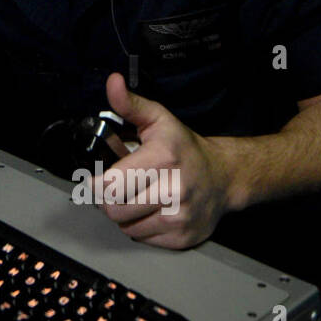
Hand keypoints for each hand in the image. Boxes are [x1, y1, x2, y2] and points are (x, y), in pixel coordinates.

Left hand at [92, 72, 233, 249]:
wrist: (224, 177)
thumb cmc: (184, 148)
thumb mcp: (158, 120)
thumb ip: (130, 104)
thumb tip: (113, 82)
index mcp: (163, 157)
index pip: (110, 185)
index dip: (96, 184)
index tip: (96, 178)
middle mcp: (174, 189)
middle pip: (114, 209)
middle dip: (107, 199)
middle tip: (114, 188)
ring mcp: (180, 216)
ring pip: (125, 226)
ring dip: (122, 214)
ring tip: (134, 197)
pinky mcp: (183, 237)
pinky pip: (142, 238)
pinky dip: (139, 226)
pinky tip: (149, 210)